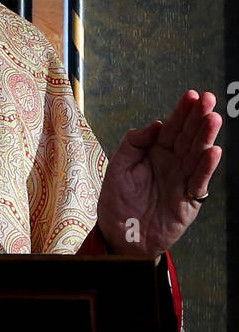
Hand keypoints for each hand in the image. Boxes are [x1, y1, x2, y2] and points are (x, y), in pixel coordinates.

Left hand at [97, 90, 221, 257]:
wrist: (119, 236)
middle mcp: (173, 163)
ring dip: (206, 137)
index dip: (182, 112)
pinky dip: (206, 167)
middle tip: (209, 99)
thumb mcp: (118, 167)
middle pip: (189, 137)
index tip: (192, 95)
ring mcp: (182, 180)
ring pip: (197, 155)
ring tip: (213, 119)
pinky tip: (213, 151)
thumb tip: (156, 125)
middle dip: (199, 118)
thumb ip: (133, 143)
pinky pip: (199, 181)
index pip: (172, 127)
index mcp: (156, 152)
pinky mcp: (189, 200)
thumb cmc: (117, 202)